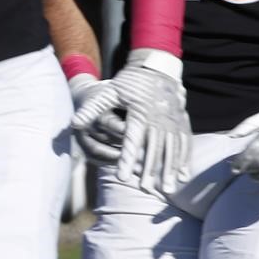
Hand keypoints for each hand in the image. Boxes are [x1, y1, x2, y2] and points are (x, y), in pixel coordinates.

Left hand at [73, 49, 188, 195]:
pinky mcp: (182, 122)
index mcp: (140, 111)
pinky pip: (184, 143)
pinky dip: (184, 160)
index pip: (131, 139)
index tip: (121, 176)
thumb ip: (92, 108)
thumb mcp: (109, 92)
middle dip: (150, 169)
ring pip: (172, 148)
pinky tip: (183, 177)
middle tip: (145, 188)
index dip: (126, 158)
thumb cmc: (128, 84)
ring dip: (170, 169)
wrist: (156, 69)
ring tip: (167, 189)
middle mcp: (159, 117)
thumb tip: (74, 122)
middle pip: (153, 147)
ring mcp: (173, 120)